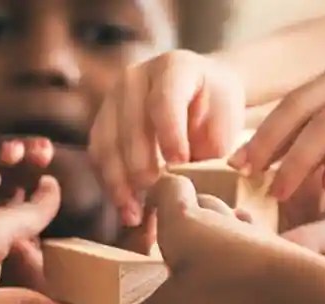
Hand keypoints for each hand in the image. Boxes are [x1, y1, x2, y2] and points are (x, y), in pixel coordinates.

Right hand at [90, 50, 245, 226]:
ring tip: (134, 214)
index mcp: (174, 67)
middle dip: (140, 164)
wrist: (199, 95)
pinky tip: (124, 207)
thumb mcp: (226, 119)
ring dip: (118, 181)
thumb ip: (213, 144)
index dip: (170, 133)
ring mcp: (113, 98)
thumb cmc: (215, 110)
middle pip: (130, 123)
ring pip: (107, 141)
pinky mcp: (102, 120)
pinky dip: (109, 183)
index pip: (165, 99)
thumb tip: (192, 178)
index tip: (179, 164)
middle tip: (154, 194)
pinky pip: (98, 154)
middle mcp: (136, 77)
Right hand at [112, 175, 299, 303]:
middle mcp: (218, 221)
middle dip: (181, 222)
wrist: (300, 295)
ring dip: (212, 243)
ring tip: (197, 270)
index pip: (168, 186)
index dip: (154, 195)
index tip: (144, 214)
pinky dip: (237, 266)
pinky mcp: (275, 260)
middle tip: (166, 251)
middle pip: (198, 205)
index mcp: (185, 221)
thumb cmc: (228, 290)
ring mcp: (251, 239)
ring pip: (227, 228)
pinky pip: (249, 255)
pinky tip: (232, 288)